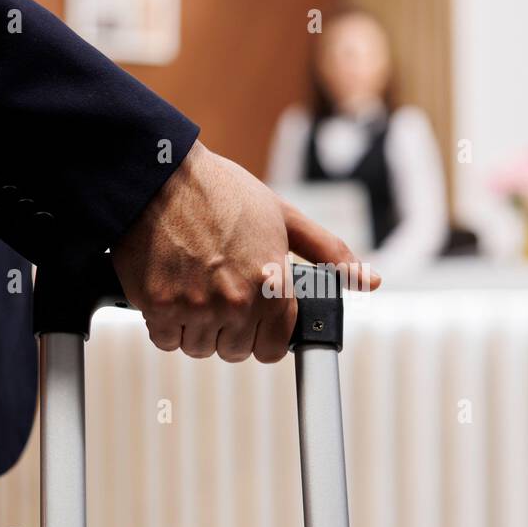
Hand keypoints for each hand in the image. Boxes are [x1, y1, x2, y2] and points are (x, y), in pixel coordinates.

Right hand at [111, 140, 379, 362]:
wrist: (159, 174)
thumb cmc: (223, 192)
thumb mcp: (284, 215)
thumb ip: (328, 253)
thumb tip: (369, 282)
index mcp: (273, 287)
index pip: (273, 349)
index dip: (264, 334)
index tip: (253, 318)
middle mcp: (237, 304)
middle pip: (234, 352)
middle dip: (228, 330)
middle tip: (219, 293)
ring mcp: (196, 308)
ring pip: (199, 349)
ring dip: (196, 328)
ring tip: (194, 287)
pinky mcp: (158, 307)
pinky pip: (166, 340)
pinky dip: (166, 324)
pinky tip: (171, 290)